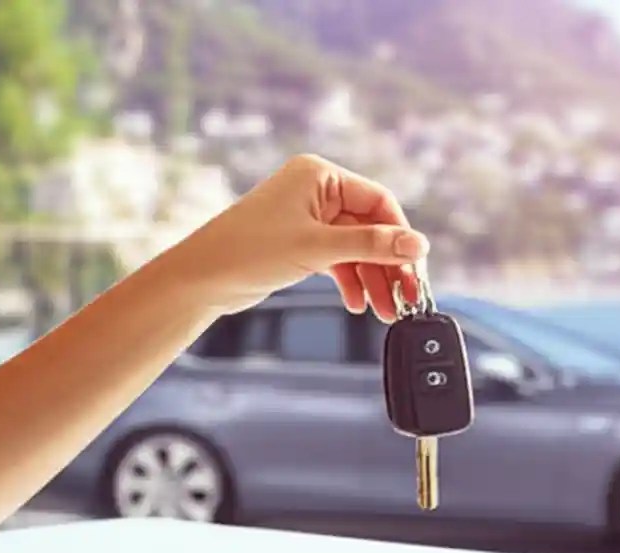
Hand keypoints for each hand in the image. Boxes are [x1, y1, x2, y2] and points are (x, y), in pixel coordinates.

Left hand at [161, 154, 428, 320]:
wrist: (200, 279)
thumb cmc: (250, 251)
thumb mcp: (319, 248)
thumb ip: (373, 245)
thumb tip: (419, 245)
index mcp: (320, 175)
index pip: (379, 201)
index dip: (401, 237)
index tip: (417, 270)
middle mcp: (316, 190)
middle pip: (371, 227)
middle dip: (389, 265)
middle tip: (407, 299)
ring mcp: (308, 216)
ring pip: (357, 247)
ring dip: (373, 279)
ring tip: (384, 311)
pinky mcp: (300, 241)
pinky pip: (339, 258)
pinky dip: (351, 280)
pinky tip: (357, 303)